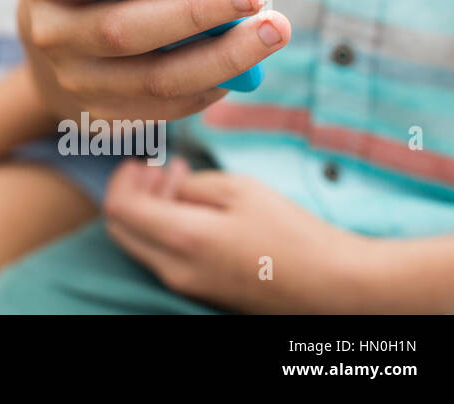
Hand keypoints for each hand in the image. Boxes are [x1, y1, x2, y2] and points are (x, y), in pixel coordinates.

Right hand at [19, 0, 291, 121]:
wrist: (54, 49)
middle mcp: (49, 34)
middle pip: (122, 30)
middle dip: (193, 12)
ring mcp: (74, 82)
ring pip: (154, 79)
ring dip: (223, 56)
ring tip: (273, 29)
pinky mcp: (103, 115)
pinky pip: (166, 107)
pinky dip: (212, 83)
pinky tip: (247, 62)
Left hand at [102, 159, 369, 312]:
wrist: (334, 287)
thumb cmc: (292, 234)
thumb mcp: (239, 190)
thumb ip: (189, 184)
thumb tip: (164, 183)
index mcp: (183, 237)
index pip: (119, 208)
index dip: (121, 179)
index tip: (139, 161)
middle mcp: (175, 268)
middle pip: (120, 230)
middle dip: (131, 194)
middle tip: (156, 169)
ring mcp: (186, 285)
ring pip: (140, 245)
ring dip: (148, 211)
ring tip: (178, 181)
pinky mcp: (200, 292)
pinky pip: (163, 258)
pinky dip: (164, 230)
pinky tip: (192, 210)